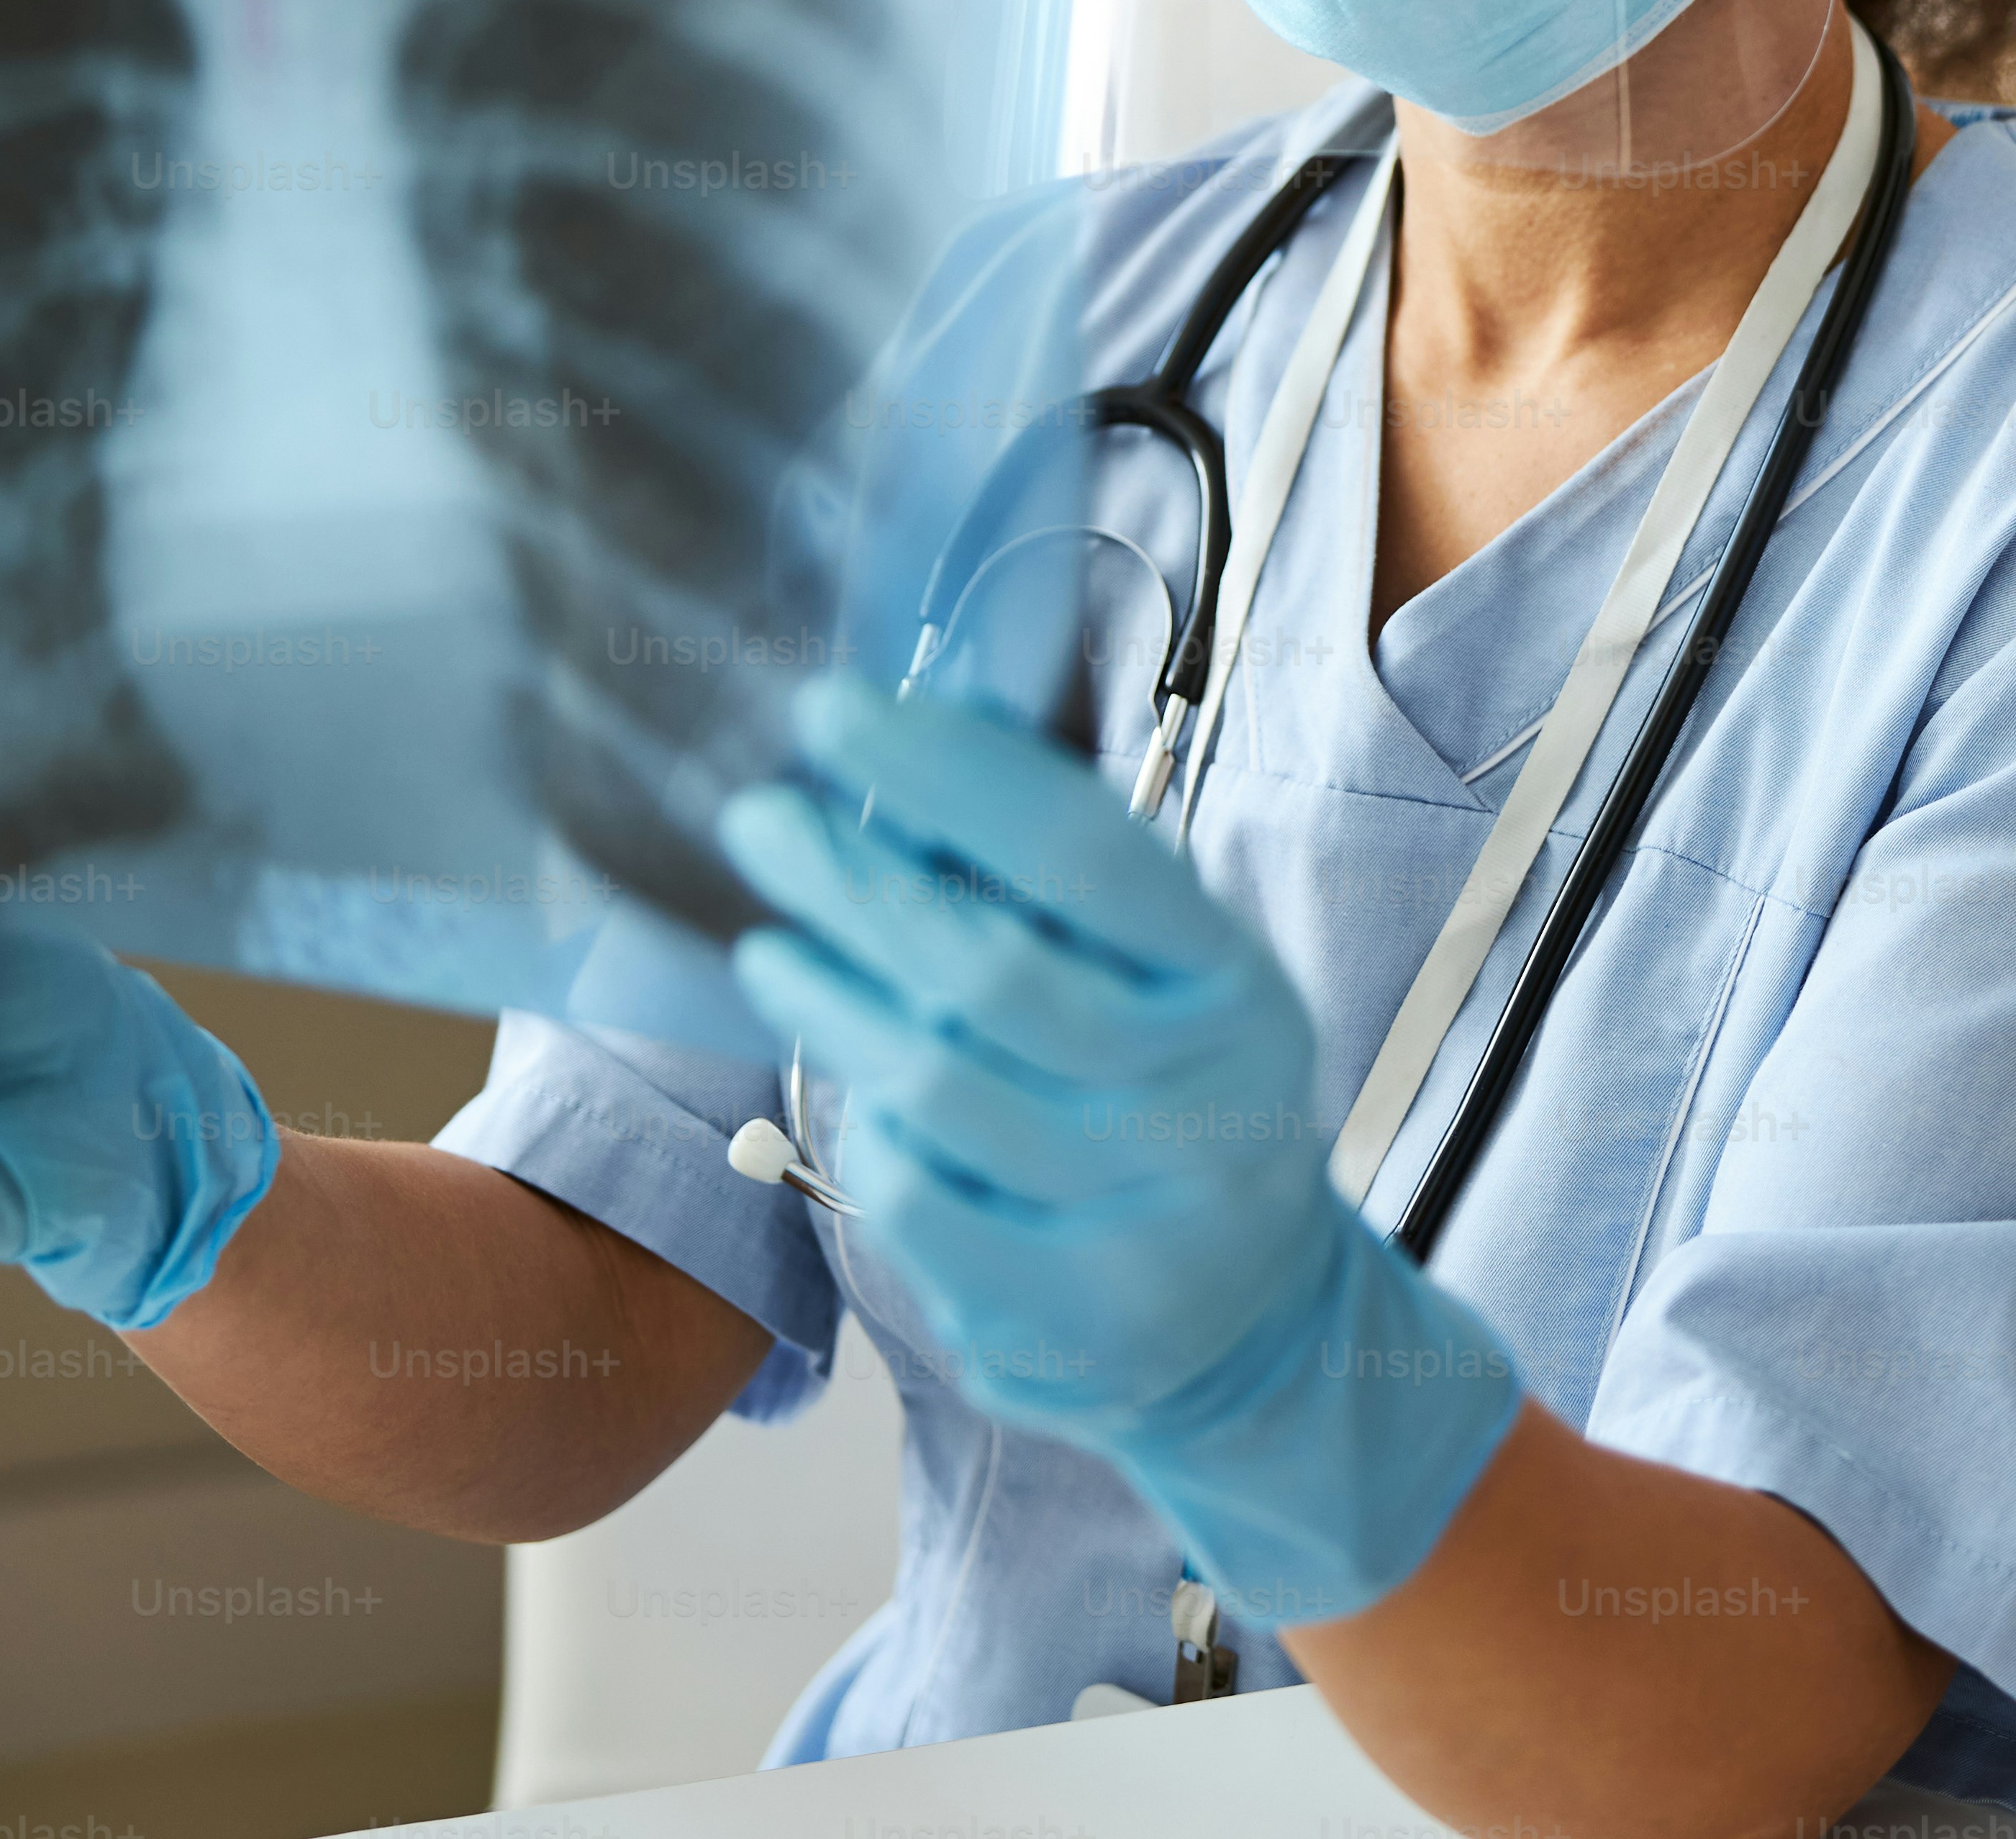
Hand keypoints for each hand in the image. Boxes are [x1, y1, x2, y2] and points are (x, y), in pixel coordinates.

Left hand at [726, 676, 1520, 1630]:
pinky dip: (871, 1128)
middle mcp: (1205, 1099)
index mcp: (1235, 983)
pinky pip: (915, 1198)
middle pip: (989, 970)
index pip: (1083, 852)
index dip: (949, 772)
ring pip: (936, 1087)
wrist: (1252, 1317)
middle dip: (856, 880)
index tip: (832, 707)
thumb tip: (942, 697)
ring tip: (772, 949)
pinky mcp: (1062, 1317)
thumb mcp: (1159, 964)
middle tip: (763, 820)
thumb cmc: (1174, 1090)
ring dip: (832, 1000)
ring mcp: (1141, 1221)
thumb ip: (1055, 845)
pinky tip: (858, 1085)